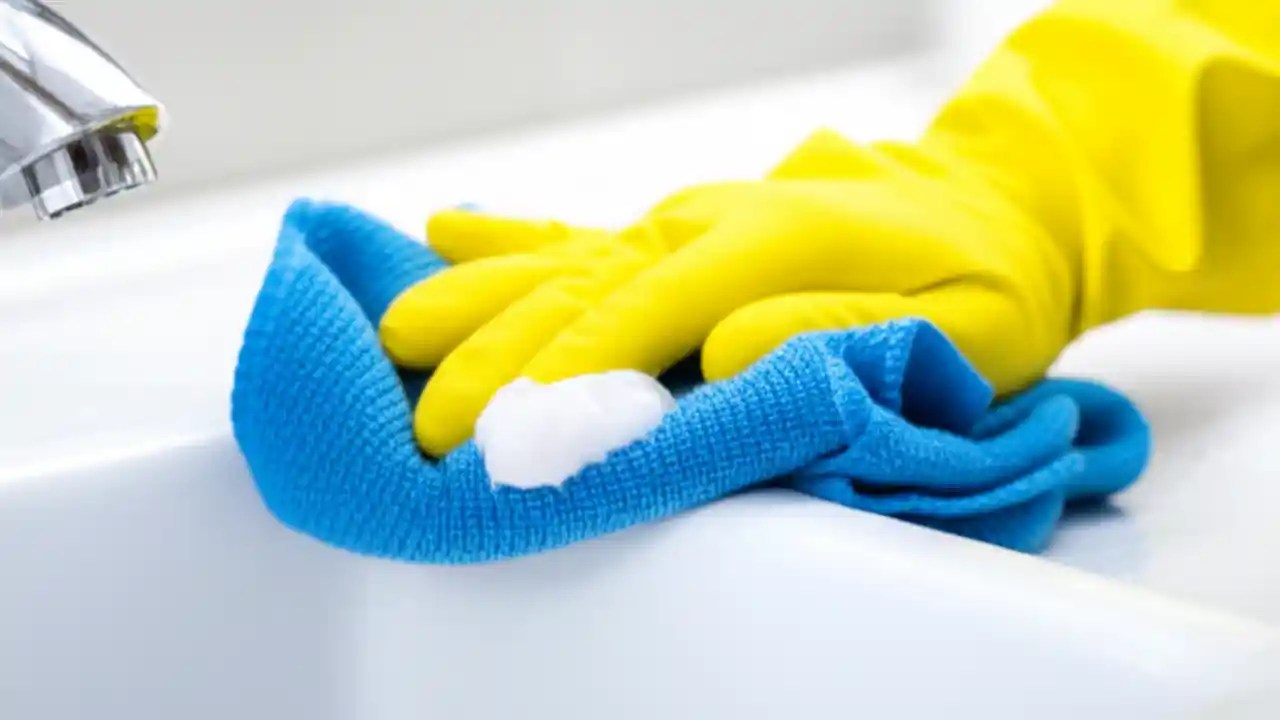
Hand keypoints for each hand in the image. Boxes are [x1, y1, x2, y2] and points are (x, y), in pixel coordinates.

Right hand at [382, 131, 1074, 454]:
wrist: (990, 210)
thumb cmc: (976, 286)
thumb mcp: (949, 323)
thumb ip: (832, 326)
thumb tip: (725, 351)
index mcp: (772, 242)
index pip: (649, 308)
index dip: (573, 369)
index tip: (506, 426)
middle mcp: (710, 221)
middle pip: (583, 287)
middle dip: (498, 354)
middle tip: (425, 421)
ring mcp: (687, 220)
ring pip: (563, 259)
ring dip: (478, 298)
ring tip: (396, 331)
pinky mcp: (678, 230)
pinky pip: (580, 233)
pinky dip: (511, 240)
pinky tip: (447, 231)